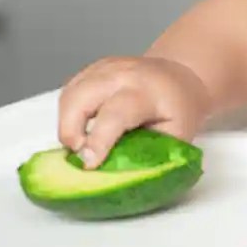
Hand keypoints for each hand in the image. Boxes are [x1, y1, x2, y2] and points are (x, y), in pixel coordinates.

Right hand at [57, 56, 209, 168]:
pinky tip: (81, 127)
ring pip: (69, 94)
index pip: (116, 114)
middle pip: (81, 97)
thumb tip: (116, 178)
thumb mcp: (176, 136)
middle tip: (79, 155)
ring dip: (66, 124)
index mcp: (148, 92)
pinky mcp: (92, 70)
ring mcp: (104, 68)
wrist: (180, 77)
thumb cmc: (180, 111)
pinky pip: (69, 92)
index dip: (98, 141)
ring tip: (81, 144)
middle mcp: (123, 74)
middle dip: (70, 130)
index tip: (89, 164)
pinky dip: (68, 113)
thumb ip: (147, 154)